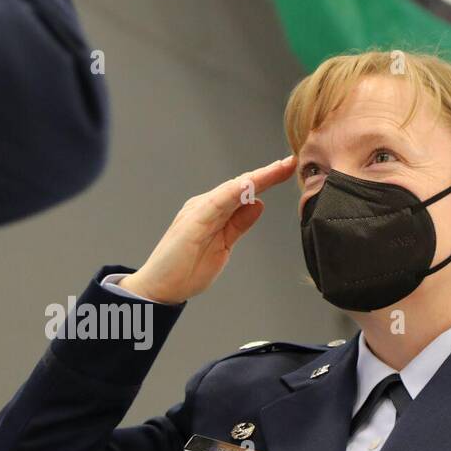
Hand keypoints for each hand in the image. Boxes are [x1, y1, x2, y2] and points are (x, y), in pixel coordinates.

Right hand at [121, 156, 295, 303]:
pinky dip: (234, 192)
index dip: (266, 180)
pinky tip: (251, 184)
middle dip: (267, 174)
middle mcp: (205, 206)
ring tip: (279, 168)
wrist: (158, 288)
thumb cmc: (185, 270)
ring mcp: (198, 211)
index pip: (243, 192)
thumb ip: (238, 225)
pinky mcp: (193, 221)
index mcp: (213, 212)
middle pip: (240, 186)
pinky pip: (217, 202)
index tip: (288, 170)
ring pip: (232, 189)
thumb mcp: (223, 246)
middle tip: (291, 162)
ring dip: (256, 178)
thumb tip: (258, 205)